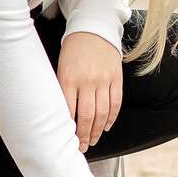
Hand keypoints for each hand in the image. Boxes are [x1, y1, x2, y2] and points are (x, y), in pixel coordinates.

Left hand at [57, 32, 122, 151]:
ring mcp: (104, 79)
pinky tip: (105, 126)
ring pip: (102, 113)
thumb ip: (63, 91)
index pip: (69, 112)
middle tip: (82, 147)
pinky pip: (115, 103)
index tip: (68, 142)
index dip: (70, 131)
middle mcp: (87, 80)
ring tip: (92, 141)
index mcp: (69, 78)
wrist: (93, 29)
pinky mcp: (116, 78)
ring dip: (97, 131)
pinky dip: (111, 118)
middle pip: (86, 116)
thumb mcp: (61, 68)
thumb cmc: (73, 51)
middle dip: (84, 136)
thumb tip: (64, 118)